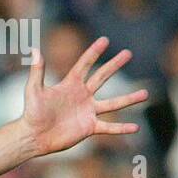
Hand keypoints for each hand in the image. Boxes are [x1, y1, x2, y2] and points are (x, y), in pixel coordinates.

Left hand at [22, 37, 147, 157]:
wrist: (33, 137)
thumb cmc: (32, 113)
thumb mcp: (34, 90)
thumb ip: (37, 71)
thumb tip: (35, 50)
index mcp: (71, 84)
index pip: (85, 64)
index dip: (94, 52)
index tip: (105, 40)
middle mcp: (82, 96)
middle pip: (102, 77)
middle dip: (115, 65)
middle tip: (128, 53)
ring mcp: (88, 111)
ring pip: (113, 104)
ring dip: (129, 99)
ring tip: (145, 94)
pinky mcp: (89, 127)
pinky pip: (109, 127)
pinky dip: (121, 128)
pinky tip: (135, 128)